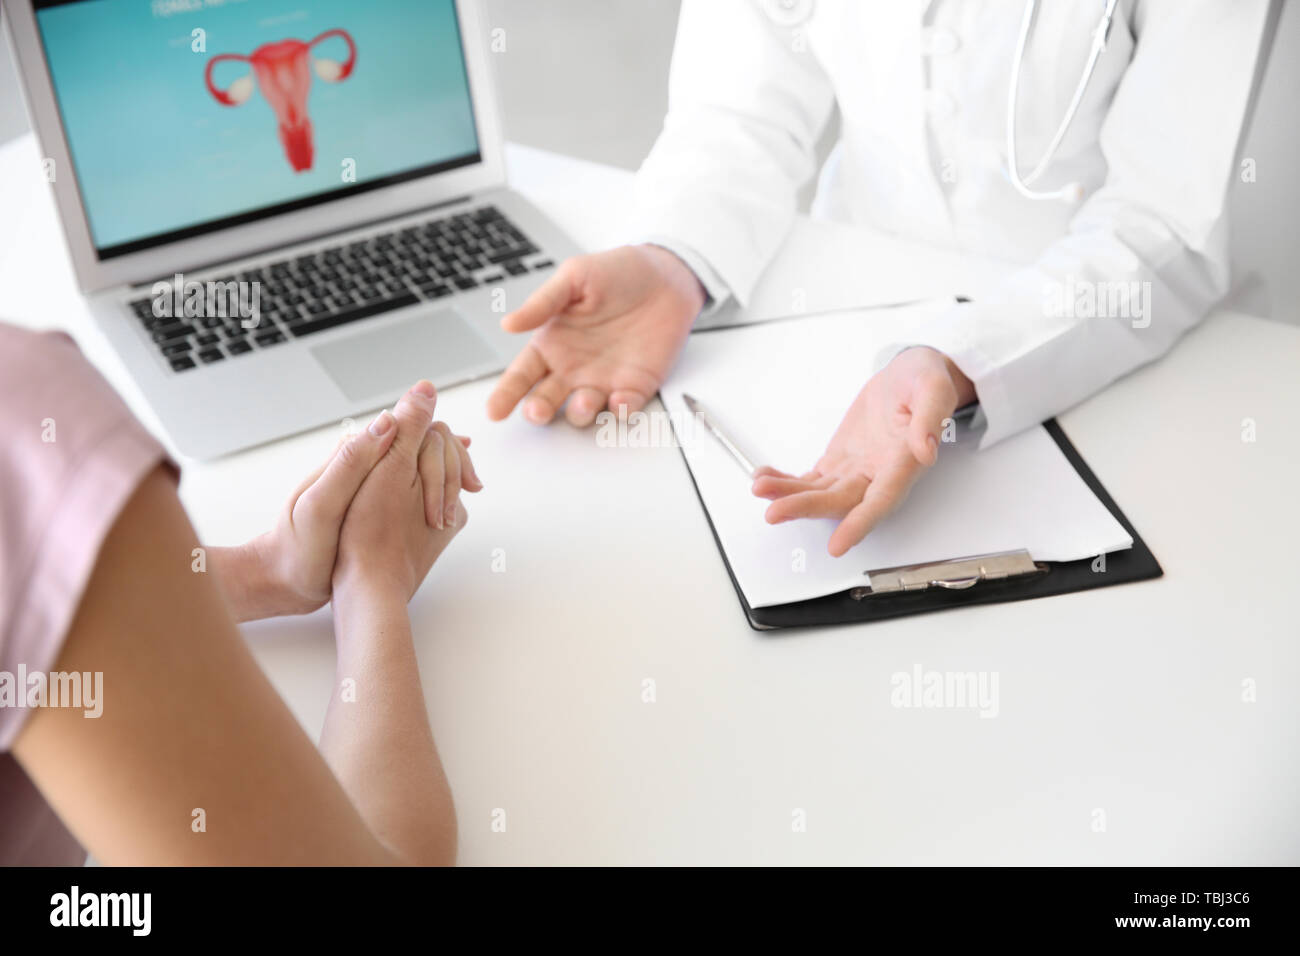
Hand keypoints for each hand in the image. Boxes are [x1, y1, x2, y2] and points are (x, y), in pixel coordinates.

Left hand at [229, 389, 480, 618]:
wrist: (284, 579)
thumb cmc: (298, 547)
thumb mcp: (322, 504)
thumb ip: (351, 461)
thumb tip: (388, 419)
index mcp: (350, 456)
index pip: (404, 425)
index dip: (439, 437)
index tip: (464, 456)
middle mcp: (362, 464)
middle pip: (416, 441)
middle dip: (451, 455)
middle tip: (474, 483)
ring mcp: (369, 485)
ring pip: (416, 462)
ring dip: (447, 470)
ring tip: (471, 487)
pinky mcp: (373, 506)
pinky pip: (410, 485)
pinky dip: (435, 487)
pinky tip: (449, 499)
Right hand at [485, 244, 704, 425]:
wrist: (666, 275)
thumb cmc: (616, 272)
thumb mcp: (574, 278)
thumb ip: (542, 304)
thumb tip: (508, 324)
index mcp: (552, 344)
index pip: (522, 375)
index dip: (506, 394)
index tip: (493, 411)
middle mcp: (573, 368)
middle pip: (546, 399)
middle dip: (538, 410)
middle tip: (536, 411)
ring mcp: (604, 379)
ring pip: (583, 410)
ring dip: (580, 412)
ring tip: (582, 401)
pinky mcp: (635, 385)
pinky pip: (624, 407)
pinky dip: (620, 410)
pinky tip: (619, 401)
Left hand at [752, 347, 975, 556]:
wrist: (909, 376)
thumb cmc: (924, 381)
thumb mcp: (933, 387)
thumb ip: (930, 417)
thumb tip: (925, 448)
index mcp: (903, 462)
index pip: (882, 500)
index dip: (860, 524)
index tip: (838, 544)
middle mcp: (878, 474)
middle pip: (840, 502)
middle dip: (806, 508)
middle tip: (775, 511)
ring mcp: (855, 471)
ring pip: (819, 493)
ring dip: (789, 496)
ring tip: (760, 487)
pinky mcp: (838, 463)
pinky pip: (810, 480)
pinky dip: (786, 482)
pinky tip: (764, 479)